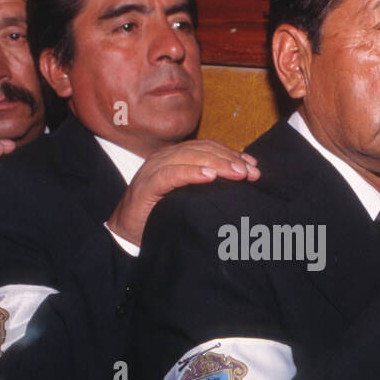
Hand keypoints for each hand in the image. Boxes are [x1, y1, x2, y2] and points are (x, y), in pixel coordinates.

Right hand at [105, 139, 258, 246]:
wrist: (125, 231)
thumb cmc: (159, 214)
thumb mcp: (186, 196)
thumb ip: (204, 185)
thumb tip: (238, 181)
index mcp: (175, 157)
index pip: (208, 148)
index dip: (232, 154)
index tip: (254, 167)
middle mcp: (164, 158)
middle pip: (203, 150)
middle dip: (230, 160)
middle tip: (251, 173)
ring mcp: (154, 169)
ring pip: (190, 158)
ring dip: (217, 164)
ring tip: (238, 174)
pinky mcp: (146, 185)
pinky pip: (171, 174)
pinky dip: (191, 173)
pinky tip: (209, 176)